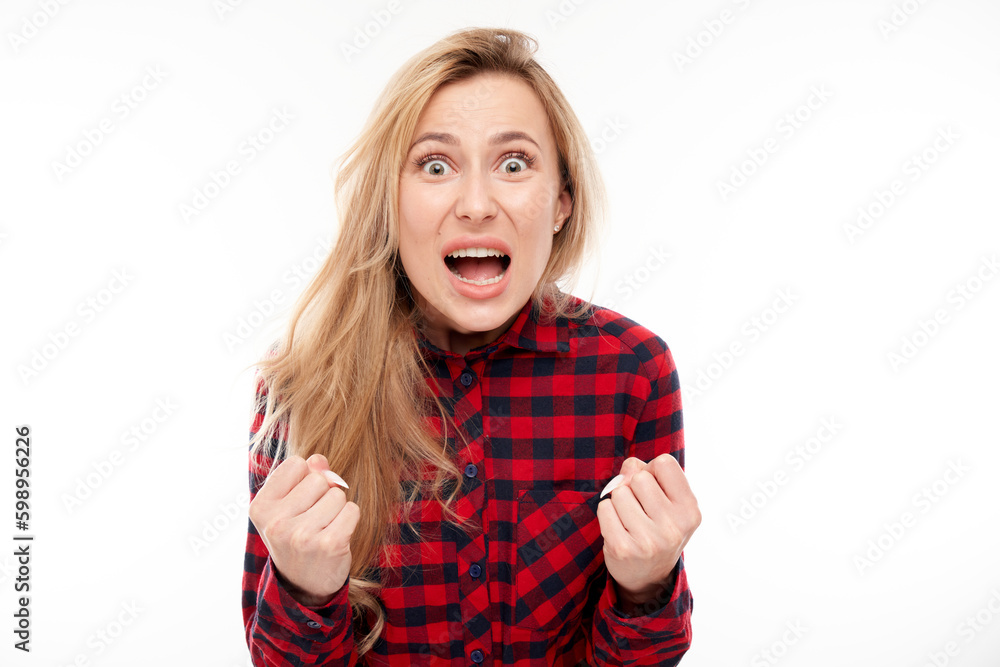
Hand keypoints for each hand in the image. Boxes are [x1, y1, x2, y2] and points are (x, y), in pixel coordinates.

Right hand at [248, 453, 359, 606]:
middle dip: (323, 494)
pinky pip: (352, 510)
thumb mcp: (288, 506)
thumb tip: (319, 459)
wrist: (304, 585)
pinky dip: (350, 520)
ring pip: (337, 494)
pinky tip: (336, 537)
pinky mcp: (329, 544)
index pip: (297, 464)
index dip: (305, 479)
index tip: (298, 503)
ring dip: (337, 509)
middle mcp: (277, 522)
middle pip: (320, 479)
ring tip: (323, 529)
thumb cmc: (297, 536)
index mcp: (260, 507)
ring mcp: (302, 535)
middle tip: (312, 520)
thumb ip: (303, 476)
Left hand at [596, 454, 700, 605]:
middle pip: (639, 478)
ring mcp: (648, 540)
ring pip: (619, 492)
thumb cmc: (658, 528)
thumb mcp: (667, 501)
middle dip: (634, 487)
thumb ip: (648, 474)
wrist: (648, 576)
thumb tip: (628, 468)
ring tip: (630, 520)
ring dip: (619, 502)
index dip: (652, 470)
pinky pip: (604, 508)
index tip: (655, 488)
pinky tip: (619, 528)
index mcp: (690, 510)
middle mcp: (673, 527)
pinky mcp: (623, 549)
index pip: (664, 463)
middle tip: (641, 509)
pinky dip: (607, 513)